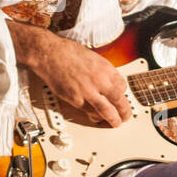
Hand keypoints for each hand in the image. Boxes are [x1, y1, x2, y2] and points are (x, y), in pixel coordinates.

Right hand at [7, 21, 131, 126]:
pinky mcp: (75, 99)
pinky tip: (97, 117)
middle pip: (119, 100)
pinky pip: (89, 111)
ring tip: (116, 123)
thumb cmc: (68, 52)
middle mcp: (100, 80)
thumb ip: (102, 71)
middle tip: (126, 116)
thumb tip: (107, 82)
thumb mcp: (93, 58)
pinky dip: (95, 115)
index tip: (121, 97)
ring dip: (113, 119)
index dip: (122, 94)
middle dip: (125, 111)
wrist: (50, 54)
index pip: (122, 86)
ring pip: (107, 110)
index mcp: (106, 68)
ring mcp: (88, 91)